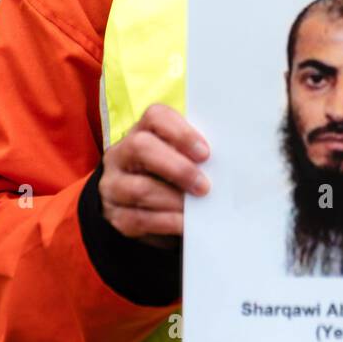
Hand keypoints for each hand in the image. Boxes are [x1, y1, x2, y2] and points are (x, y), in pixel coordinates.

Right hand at [98, 103, 210, 248]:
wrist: (144, 211)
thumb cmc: (173, 178)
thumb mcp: (181, 160)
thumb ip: (196, 156)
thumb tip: (228, 161)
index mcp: (141, 132)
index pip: (155, 117)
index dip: (181, 133)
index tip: (206, 153)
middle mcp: (120, 154)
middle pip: (141, 147)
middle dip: (177, 167)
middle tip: (204, 186)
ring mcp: (114, 186)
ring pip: (140, 188)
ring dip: (174, 200)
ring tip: (198, 209)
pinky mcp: (116, 216)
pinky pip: (139, 218)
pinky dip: (167, 222)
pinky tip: (185, 224)